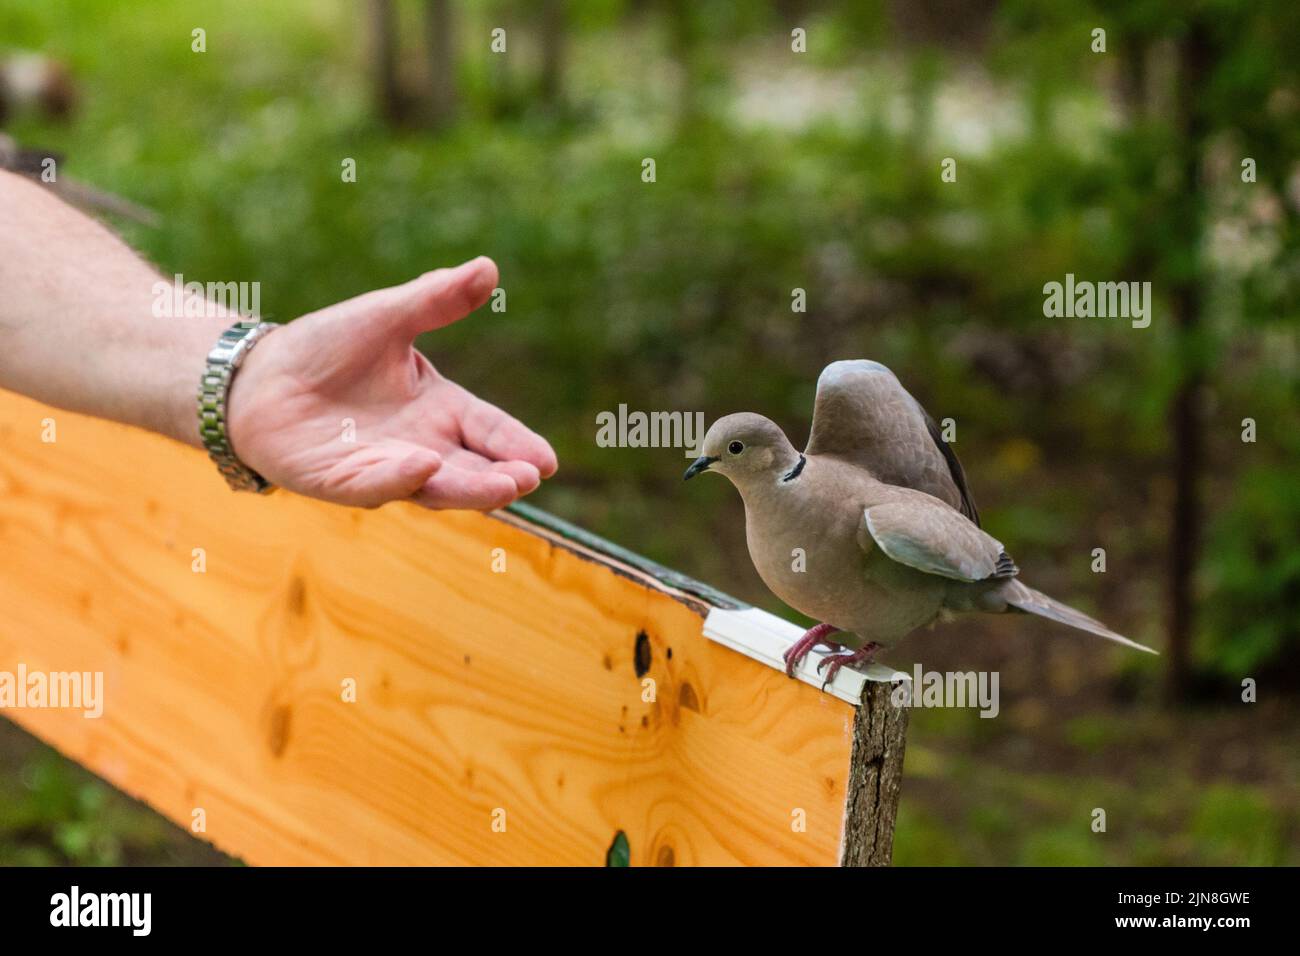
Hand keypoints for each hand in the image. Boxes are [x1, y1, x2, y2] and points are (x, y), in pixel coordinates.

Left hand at [225, 257, 556, 509]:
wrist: (258, 375)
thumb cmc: (325, 348)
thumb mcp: (387, 318)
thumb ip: (436, 300)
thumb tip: (488, 268)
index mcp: (439, 410)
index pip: (488, 430)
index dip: (517, 445)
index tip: (546, 461)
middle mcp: (419, 447)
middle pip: (470, 469)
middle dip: (500, 478)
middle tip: (528, 477)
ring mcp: (381, 469)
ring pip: (432, 488)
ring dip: (466, 489)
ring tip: (502, 486)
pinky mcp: (338, 482)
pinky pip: (372, 485)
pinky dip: (397, 479)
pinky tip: (423, 465)